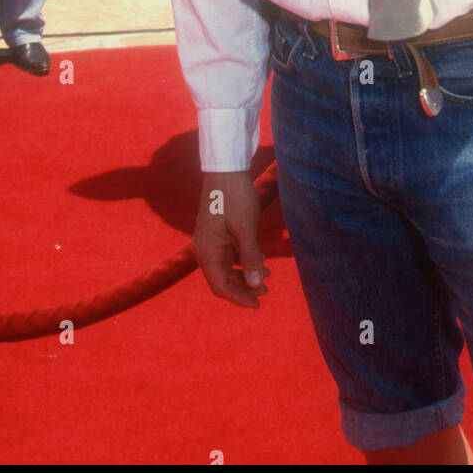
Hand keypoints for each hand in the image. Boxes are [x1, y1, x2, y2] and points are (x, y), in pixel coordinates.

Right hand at [192, 171, 269, 307]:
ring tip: (268, 275)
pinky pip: (228, 255)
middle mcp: (204, 249)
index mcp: (207, 251)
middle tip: (267, 290)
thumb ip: (250, 258)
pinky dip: (243, 260)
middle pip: (223, 279)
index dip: (239, 298)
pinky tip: (260, 258)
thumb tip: (256, 285)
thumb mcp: (246, 228)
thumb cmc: (235, 197)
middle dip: (245, 287)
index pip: (220, 286)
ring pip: (227, 267)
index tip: (259, 303)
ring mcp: (210, 241)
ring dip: (246, 274)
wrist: (226, 169)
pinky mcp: (217, 233)